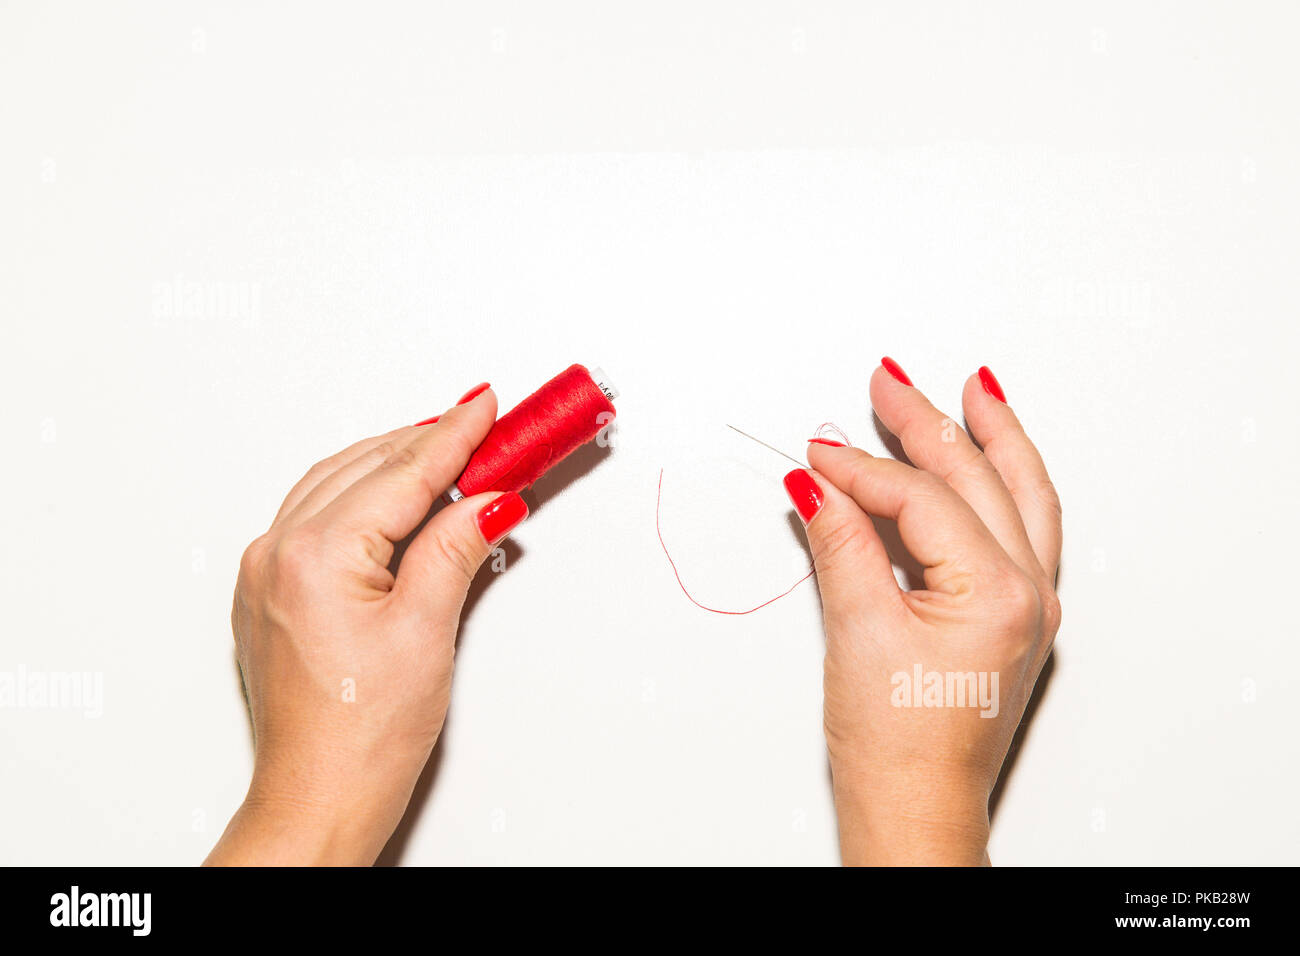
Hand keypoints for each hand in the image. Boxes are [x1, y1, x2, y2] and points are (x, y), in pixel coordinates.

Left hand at [205, 385, 527, 864]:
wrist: (317, 797)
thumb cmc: (360, 737)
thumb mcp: (426, 631)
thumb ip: (455, 549)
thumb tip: (488, 499)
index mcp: (315, 556)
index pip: (403, 474)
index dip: (456, 435)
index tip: (488, 406)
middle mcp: (277, 553)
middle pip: (367, 467)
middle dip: (429, 440)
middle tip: (484, 425)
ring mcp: (265, 571)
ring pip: (337, 483)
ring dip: (393, 461)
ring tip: (448, 450)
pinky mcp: (268, 590)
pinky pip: (315, 511)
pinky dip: (361, 492)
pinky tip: (395, 495)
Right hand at [787, 360, 1061, 864]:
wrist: (915, 810)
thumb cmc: (898, 745)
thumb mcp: (858, 632)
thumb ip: (841, 543)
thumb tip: (818, 482)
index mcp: (999, 592)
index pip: (921, 499)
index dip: (860, 470)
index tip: (814, 453)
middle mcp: (1029, 592)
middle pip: (980, 479)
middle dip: (931, 423)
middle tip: (889, 381)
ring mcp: (1030, 605)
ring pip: (1020, 496)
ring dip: (992, 439)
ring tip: (973, 392)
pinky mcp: (1014, 617)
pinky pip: (1021, 527)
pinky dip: (1000, 484)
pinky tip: (982, 462)